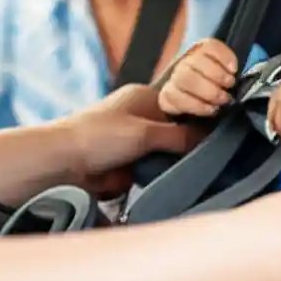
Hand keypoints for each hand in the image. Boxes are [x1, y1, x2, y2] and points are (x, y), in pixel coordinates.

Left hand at [62, 85, 202, 197]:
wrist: (61, 164)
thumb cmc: (99, 137)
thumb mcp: (145, 133)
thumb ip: (180, 136)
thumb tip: (209, 137)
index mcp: (144, 97)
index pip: (182, 105)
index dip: (199, 118)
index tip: (219, 135)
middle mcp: (139, 117)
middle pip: (175, 132)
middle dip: (187, 146)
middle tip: (206, 159)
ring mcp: (132, 141)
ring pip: (165, 153)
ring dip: (172, 164)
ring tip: (189, 173)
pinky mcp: (127, 164)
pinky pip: (152, 170)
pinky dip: (158, 176)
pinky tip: (169, 183)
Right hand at [158, 38, 238, 116]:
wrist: (189, 100)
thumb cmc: (212, 85)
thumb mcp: (224, 73)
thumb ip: (230, 70)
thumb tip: (236, 74)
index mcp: (202, 50)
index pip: (210, 46)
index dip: (223, 56)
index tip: (234, 70)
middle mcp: (185, 61)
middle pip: (196, 62)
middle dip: (216, 75)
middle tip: (229, 86)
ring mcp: (174, 78)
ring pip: (185, 79)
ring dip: (207, 91)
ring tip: (221, 100)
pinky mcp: (167, 95)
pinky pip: (178, 99)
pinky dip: (197, 106)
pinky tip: (210, 109)